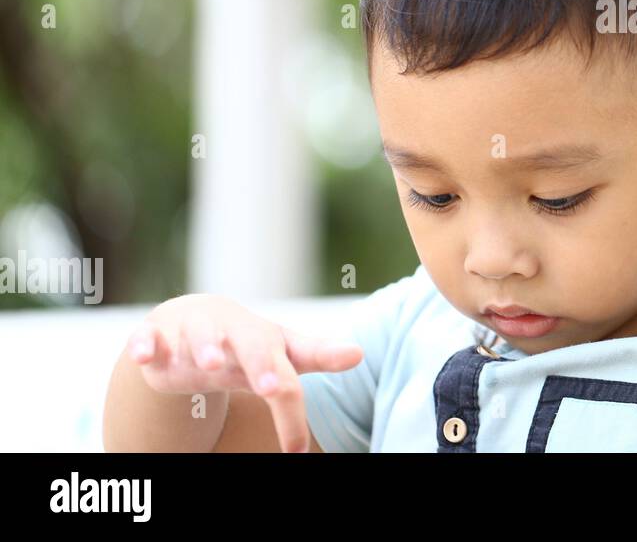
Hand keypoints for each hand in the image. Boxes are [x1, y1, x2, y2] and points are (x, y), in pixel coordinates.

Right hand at [126, 293, 363, 451]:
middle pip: (249, 343)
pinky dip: (146, 346)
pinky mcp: (157, 336)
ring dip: (205, 348)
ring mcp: (193, 332)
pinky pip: (148, 338)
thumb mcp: (281, 350)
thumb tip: (359, 354)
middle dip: (259, 362)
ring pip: (198, 336)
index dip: (292, 410)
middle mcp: (232, 332)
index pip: (286, 376)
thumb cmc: (247, 344)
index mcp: (264, 340)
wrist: (194, 317)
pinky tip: (145, 356)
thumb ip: (318, 355)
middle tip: (269, 385)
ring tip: (211, 364)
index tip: (296, 450)